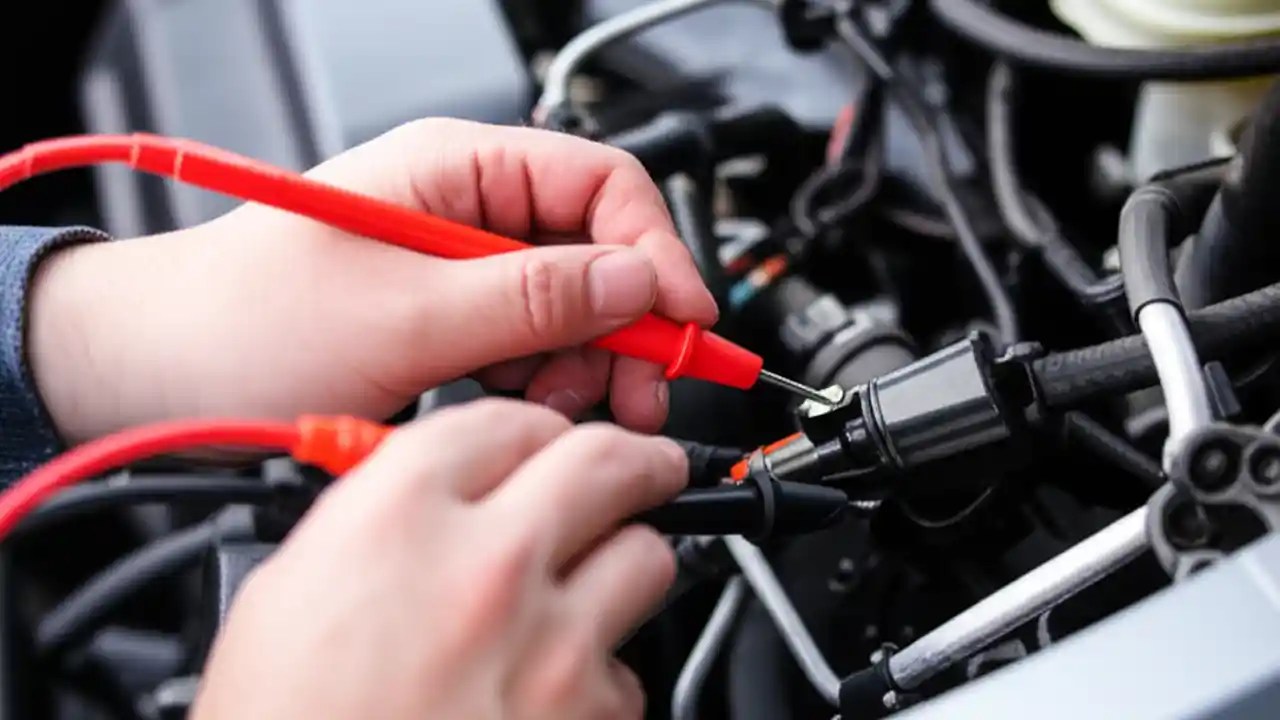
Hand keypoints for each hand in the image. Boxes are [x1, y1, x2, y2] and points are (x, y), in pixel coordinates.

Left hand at [28, 119, 716, 442]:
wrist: (155, 374)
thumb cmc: (242, 320)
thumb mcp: (404, 315)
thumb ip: (529, 299)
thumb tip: (634, 283)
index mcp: (456, 168)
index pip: (602, 183)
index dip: (655, 251)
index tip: (684, 322)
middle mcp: (466, 209)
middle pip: (597, 250)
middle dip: (626, 323)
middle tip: (637, 391)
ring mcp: (460, 267)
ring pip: (571, 307)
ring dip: (583, 362)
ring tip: (555, 406)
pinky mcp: (450, 318)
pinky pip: (530, 344)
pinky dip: (543, 381)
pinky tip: (522, 407)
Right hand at [189, 399, 686, 719]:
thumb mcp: (281, 598)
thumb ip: (373, 521)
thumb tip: (425, 497)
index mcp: (396, 518)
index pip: (502, 422)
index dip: (527, 431)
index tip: (541, 442)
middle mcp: (486, 565)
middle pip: (603, 461)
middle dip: (629, 460)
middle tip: (640, 468)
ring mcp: (550, 645)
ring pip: (645, 555)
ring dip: (626, 559)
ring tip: (597, 578)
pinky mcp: (589, 718)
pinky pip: (627, 669)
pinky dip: (601, 673)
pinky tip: (555, 688)